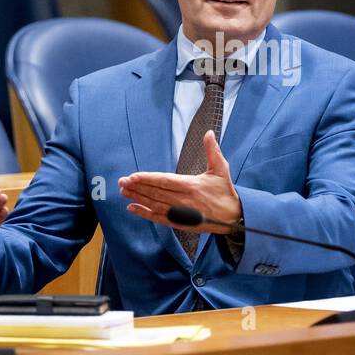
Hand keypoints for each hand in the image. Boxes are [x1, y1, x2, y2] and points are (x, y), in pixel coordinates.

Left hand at [119, 131, 241, 231]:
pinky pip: (158, 218)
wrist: (233, 217)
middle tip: (121, 182)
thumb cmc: (225, 191)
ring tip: (123, 191)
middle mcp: (183, 200)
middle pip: (155, 193)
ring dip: (137, 198)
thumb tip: (209, 133)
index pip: (164, 181)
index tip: (133, 176)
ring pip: (154, 204)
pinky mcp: (179, 222)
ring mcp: (180, 212)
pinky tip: (132, 208)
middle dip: (137, 187)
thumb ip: (213, 151)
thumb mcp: (221, 169)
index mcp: (191, 186)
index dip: (147, 179)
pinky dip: (144, 213)